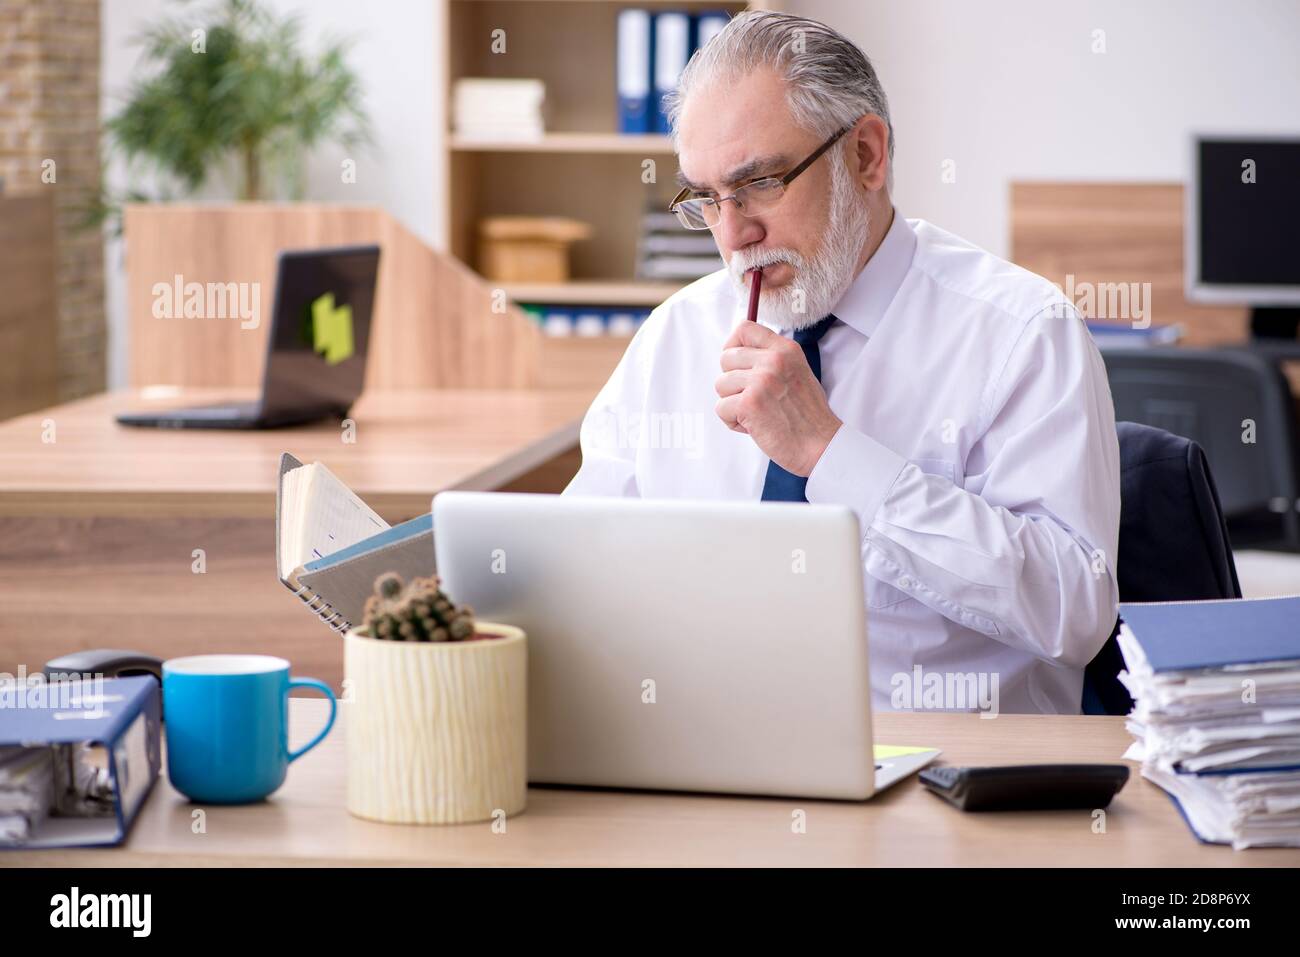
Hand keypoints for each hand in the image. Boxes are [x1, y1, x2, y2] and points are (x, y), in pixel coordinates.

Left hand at [715, 320, 842, 476]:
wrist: (821, 446)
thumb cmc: (808, 416)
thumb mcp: (797, 373)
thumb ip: (772, 360)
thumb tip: (737, 353)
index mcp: (786, 349)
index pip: (744, 329)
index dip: (733, 346)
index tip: (738, 364)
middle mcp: (773, 360)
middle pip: (726, 358)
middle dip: (733, 381)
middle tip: (754, 399)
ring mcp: (761, 380)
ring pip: (721, 384)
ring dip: (733, 403)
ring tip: (758, 414)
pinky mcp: (749, 403)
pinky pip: (721, 408)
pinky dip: (733, 422)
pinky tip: (755, 426)